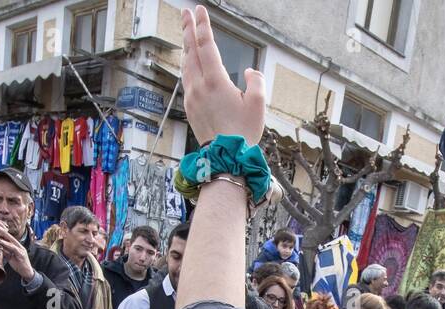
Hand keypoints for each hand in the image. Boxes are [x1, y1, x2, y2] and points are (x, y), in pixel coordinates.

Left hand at [0, 218, 34, 282]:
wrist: (27, 273)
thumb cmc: (19, 266)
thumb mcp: (10, 258)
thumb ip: (6, 252)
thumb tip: (0, 248)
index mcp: (17, 247)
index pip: (9, 239)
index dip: (3, 234)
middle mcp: (20, 247)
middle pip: (10, 237)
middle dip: (3, 232)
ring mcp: (21, 250)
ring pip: (11, 241)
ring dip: (3, 237)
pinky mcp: (21, 254)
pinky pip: (13, 248)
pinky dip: (6, 244)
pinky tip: (1, 242)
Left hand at [180, 5, 266, 145]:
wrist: (225, 158)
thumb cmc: (244, 132)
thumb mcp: (258, 103)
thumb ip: (255, 81)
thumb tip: (247, 72)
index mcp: (215, 81)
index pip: (206, 45)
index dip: (203, 25)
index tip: (200, 10)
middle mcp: (199, 86)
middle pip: (191, 50)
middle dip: (188, 28)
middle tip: (186, 12)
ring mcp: (192, 97)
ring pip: (186, 65)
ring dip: (186, 46)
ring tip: (186, 33)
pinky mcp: (190, 107)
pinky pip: (186, 79)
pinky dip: (187, 65)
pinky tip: (189, 62)